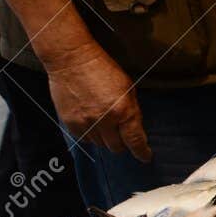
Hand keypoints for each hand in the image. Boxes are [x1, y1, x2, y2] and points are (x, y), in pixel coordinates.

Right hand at [45, 43, 150, 161]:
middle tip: (121, 135)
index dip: (142, 152)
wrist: (71, 59)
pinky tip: (91, 122)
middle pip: (116, 147)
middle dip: (122, 144)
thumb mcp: (128, 88)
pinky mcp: (70, 122)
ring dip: (105, 138)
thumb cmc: (102, 69)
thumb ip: (132, 111)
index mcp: (123, 111)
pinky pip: (84, 139)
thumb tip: (135, 130)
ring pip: (100, 144)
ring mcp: (85, 122)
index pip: (135, 141)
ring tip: (104, 122)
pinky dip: (90, 134)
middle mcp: (104, 120)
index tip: (145, 157)